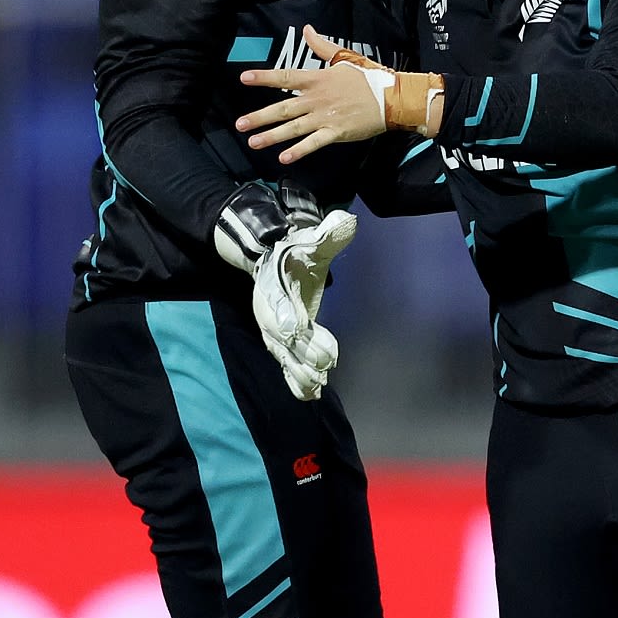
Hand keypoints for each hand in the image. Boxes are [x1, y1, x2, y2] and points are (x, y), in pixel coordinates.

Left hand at [237, 25, 442, 162]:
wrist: (393, 98)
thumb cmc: (369, 77)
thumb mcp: (345, 56)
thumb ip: (322, 46)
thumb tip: (307, 29)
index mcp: (317, 79)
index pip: (285, 76)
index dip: (264, 77)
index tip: (243, 78)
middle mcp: (317, 98)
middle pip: (283, 107)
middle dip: (260, 116)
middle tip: (240, 124)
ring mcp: (325, 117)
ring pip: (293, 127)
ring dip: (272, 135)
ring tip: (253, 142)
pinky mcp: (336, 133)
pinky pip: (313, 143)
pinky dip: (299, 151)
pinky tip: (284, 157)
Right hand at [251, 210, 356, 399]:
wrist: (271, 262)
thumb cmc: (296, 253)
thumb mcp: (311, 241)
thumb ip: (328, 235)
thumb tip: (346, 221)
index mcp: (276, 289)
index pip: (280, 306)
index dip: (287, 318)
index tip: (297, 329)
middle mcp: (272, 316)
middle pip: (284, 340)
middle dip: (302, 352)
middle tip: (325, 363)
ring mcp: (275, 334)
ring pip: (285, 358)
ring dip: (300, 373)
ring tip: (317, 387)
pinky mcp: (283, 346)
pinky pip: (287, 367)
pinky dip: (297, 382)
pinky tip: (312, 395)